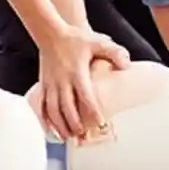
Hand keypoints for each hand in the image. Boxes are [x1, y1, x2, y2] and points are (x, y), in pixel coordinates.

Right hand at [37, 25, 129, 140]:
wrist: (49, 33)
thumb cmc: (75, 39)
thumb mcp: (97, 42)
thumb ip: (114, 53)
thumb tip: (126, 66)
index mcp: (76, 73)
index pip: (85, 97)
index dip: (93, 113)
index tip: (100, 125)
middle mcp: (62, 81)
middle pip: (67, 108)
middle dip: (74, 124)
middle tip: (82, 135)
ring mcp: (50, 83)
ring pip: (53, 109)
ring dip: (59, 124)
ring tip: (67, 137)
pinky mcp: (43, 84)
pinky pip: (42, 105)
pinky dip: (45, 118)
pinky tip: (50, 128)